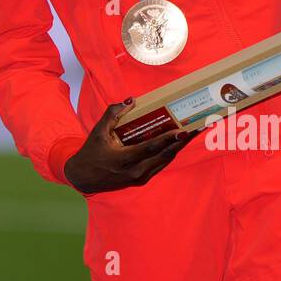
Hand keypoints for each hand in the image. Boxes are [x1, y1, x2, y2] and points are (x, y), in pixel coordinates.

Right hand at [63, 99, 195, 194]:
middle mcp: (136, 171)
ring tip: (191, 134)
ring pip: (165, 161)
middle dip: (182, 141)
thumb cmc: (91, 153)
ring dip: (178, 147)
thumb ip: (114, 114)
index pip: (153, 148)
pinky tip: (177, 144)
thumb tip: (131, 100)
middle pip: (165, 155)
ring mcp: (140, 177)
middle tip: (197, 129)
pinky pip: (160, 165)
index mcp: (125, 159)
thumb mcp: (98, 131)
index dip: (170, 139)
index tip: (184, 130)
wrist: (84, 178)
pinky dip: (169, 154)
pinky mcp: (141, 180)